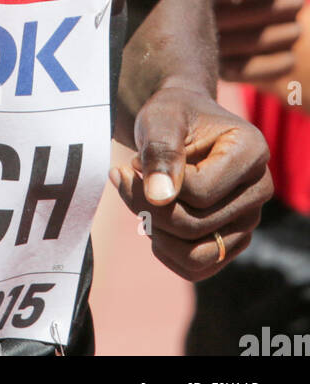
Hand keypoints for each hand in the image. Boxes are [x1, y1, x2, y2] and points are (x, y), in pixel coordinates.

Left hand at [109, 84, 271, 281]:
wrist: (180, 123)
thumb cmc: (172, 115)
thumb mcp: (160, 118)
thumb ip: (161, 151)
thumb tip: (160, 197)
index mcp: (252, 152)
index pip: (200, 192)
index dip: (156, 184)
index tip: (131, 162)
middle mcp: (259, 190)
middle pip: (196, 225)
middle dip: (147, 206)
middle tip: (124, 178)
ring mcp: (248, 220)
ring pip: (198, 255)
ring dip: (156, 233)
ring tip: (138, 200)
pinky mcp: (232, 240)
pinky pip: (197, 268)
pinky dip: (165, 251)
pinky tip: (149, 219)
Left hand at [201, 0, 302, 82]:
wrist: (213, 12)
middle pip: (271, 10)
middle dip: (229, 15)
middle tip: (193, 19)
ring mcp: (292, 30)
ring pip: (272, 40)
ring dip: (233, 43)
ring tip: (199, 40)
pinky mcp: (286, 59)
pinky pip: (275, 68)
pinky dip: (246, 69)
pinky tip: (217, 64)